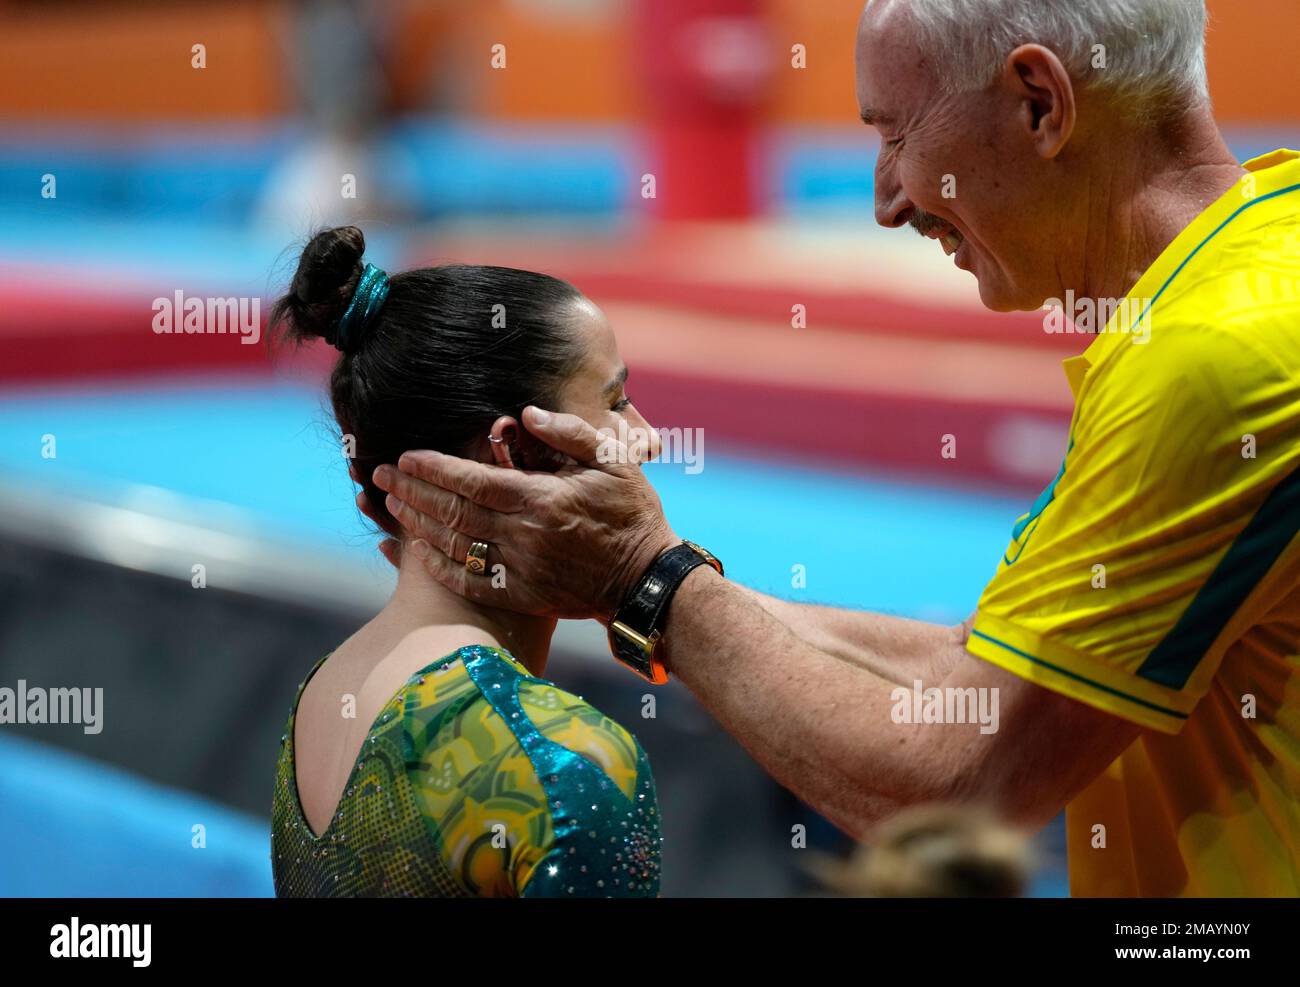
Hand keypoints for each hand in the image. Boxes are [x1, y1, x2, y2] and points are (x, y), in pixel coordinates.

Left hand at [372, 406, 678, 620]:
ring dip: (418, 525)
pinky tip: (418, 553)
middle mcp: (524, 535)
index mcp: (541, 498)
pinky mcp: (523, 596)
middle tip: (380, 476)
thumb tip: (524, 414)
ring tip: (391, 506)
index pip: (471, 480)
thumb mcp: (613, 461)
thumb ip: (568, 433)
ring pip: (455, 545)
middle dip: (412, 492)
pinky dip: (440, 568)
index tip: (405, 457)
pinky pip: (471, 582)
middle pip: (452, 511)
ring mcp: (521, 569)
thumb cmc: (632, 513)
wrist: (648, 579)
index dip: (433, 468)